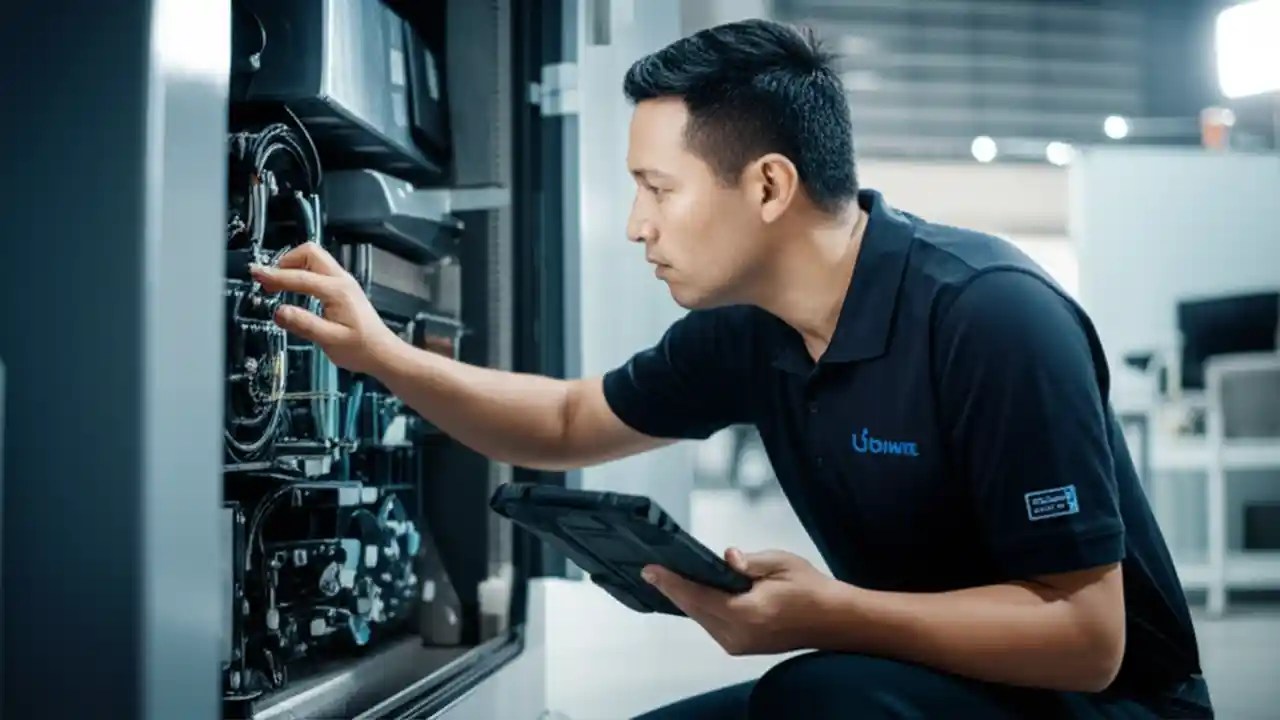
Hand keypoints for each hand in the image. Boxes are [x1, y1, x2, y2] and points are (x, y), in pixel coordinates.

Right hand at [249, 242, 402, 374]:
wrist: (383, 353)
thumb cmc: (361, 349)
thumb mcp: (330, 340)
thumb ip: (304, 325)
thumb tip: (279, 312)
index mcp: (338, 291)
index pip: (300, 277)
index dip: (275, 275)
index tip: (256, 273)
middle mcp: (342, 280)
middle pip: (310, 253)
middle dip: (285, 261)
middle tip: (268, 279)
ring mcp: (344, 282)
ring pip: (315, 258)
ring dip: (294, 265)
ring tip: (277, 284)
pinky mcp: (343, 288)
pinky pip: (319, 270)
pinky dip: (303, 272)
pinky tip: (294, 289)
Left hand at [643, 548, 840, 655]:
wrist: (834, 620)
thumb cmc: (811, 589)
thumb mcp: (781, 563)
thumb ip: (749, 561)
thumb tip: (726, 556)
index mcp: (747, 613)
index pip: (699, 595)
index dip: (672, 582)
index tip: (650, 570)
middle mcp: (739, 635)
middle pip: (694, 610)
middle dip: (673, 590)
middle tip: (652, 571)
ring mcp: (739, 645)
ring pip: (701, 619)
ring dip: (686, 599)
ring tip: (668, 577)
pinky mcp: (742, 647)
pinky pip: (712, 625)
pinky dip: (701, 608)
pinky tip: (693, 593)